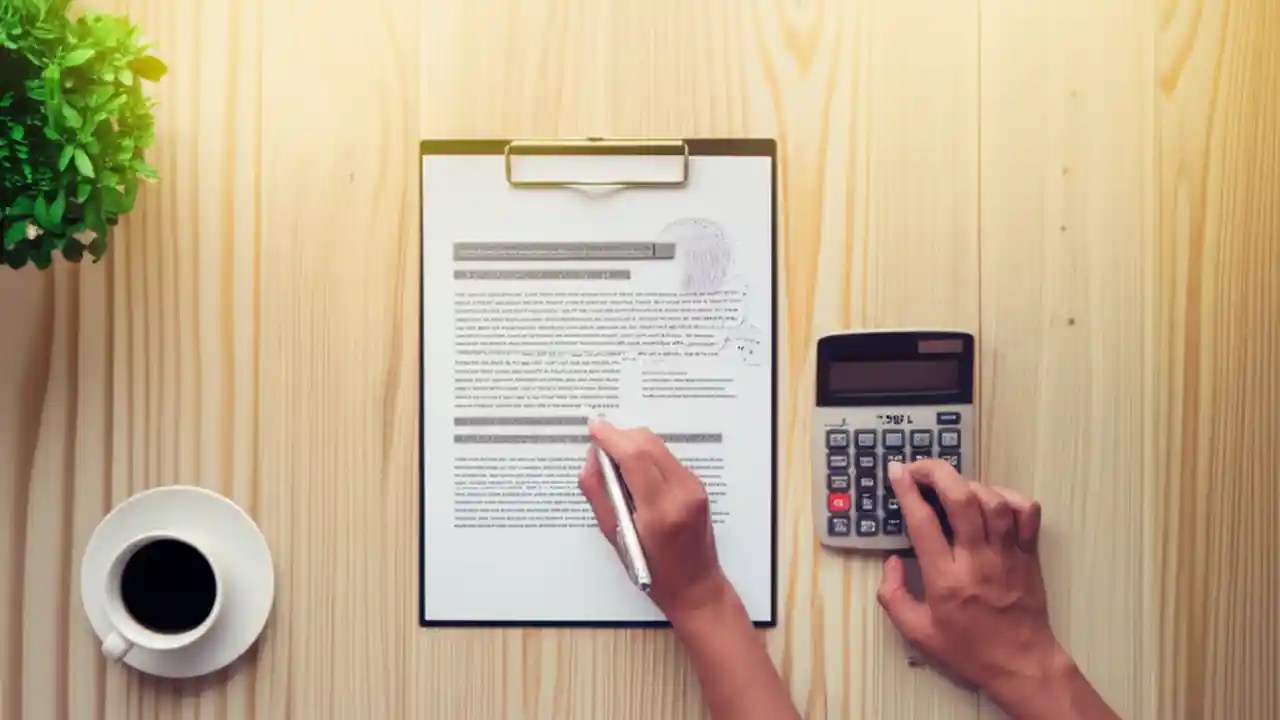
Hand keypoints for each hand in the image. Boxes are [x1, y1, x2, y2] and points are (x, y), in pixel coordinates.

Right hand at [577, 417, 730, 620]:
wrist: (696, 586)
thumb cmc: (655, 573)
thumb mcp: (617, 538)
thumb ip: (600, 496)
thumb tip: (591, 462)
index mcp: (660, 510)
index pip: (634, 457)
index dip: (611, 437)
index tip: (594, 428)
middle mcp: (682, 493)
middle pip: (648, 444)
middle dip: (621, 437)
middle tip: (600, 447)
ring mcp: (694, 488)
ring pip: (659, 447)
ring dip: (634, 446)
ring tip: (615, 466)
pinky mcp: (698, 486)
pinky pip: (668, 459)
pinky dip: (648, 458)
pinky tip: (635, 476)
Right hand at [876, 460, 1093, 716]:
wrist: (1022, 664)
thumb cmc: (968, 649)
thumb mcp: (917, 632)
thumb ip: (893, 596)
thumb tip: (890, 561)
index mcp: (946, 580)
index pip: (924, 523)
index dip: (907, 491)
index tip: (896, 472)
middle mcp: (978, 561)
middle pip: (961, 499)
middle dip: (937, 473)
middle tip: (919, 467)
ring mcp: (1008, 555)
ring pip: (993, 501)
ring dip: (969, 485)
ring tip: (952, 487)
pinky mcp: (1030, 554)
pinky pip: (1027, 512)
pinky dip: (1009, 496)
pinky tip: (991, 500)